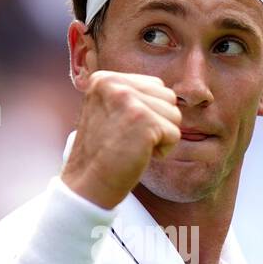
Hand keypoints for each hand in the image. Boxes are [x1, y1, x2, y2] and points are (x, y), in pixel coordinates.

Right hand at [62, 71, 181, 208]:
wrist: (87, 184)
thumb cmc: (103, 154)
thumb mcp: (109, 112)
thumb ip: (131, 95)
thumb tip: (168, 93)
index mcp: (104, 78)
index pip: (154, 85)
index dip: (148, 113)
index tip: (124, 130)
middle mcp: (114, 83)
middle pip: (168, 97)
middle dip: (158, 123)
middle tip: (130, 140)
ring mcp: (127, 99)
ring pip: (174, 114)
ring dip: (161, 136)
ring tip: (134, 146)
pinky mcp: (143, 119)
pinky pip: (175, 134)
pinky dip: (163, 150)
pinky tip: (140, 154)